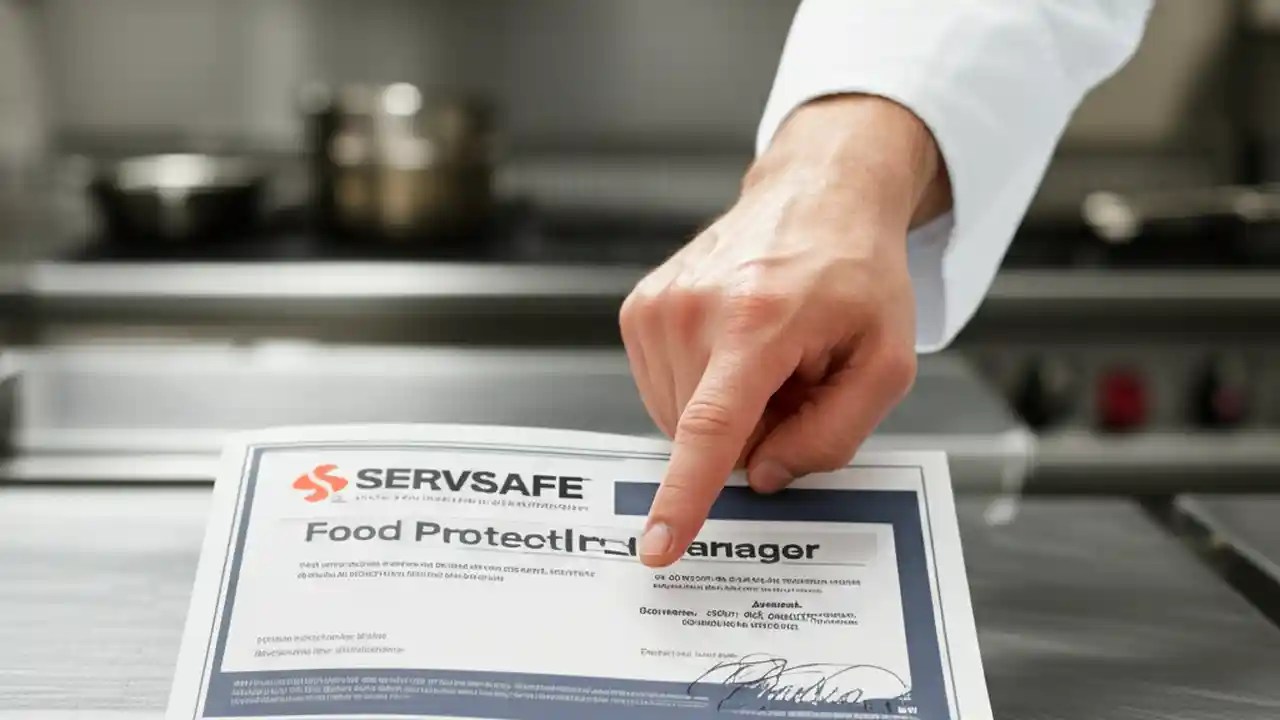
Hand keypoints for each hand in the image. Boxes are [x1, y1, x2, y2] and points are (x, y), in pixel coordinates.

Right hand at [620, 95, 950, 567]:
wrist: (815, 195)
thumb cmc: (855, 272)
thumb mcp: (885, 361)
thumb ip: (832, 434)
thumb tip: (764, 474)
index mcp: (758, 322)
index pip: (710, 428)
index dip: (684, 496)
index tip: (658, 546)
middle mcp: (695, 310)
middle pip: (705, 436)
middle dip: (753, 431)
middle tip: (794, 377)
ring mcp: (659, 306)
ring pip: (679, 419)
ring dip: (725, 408)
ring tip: (765, 353)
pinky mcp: (640, 308)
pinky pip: (662, 391)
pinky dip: (700, 388)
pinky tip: (732, 346)